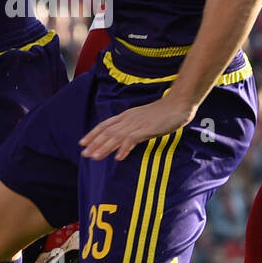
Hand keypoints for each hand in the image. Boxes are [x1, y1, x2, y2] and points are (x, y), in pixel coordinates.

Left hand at [80, 97, 194, 162]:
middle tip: (84, 154)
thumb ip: (135, 127)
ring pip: (116, 137)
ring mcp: (137, 124)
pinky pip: (132, 139)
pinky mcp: (147, 129)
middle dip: (94, 143)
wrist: (178, 104)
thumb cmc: (164, 112)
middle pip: (107, 132)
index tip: (83, 142)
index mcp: (127, 115)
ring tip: (94, 157)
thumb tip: (127, 140)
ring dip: (104, 148)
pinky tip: (118, 157)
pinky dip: (124, 148)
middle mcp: (128, 119)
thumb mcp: (144, 119)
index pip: (105, 125)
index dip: (93, 134)